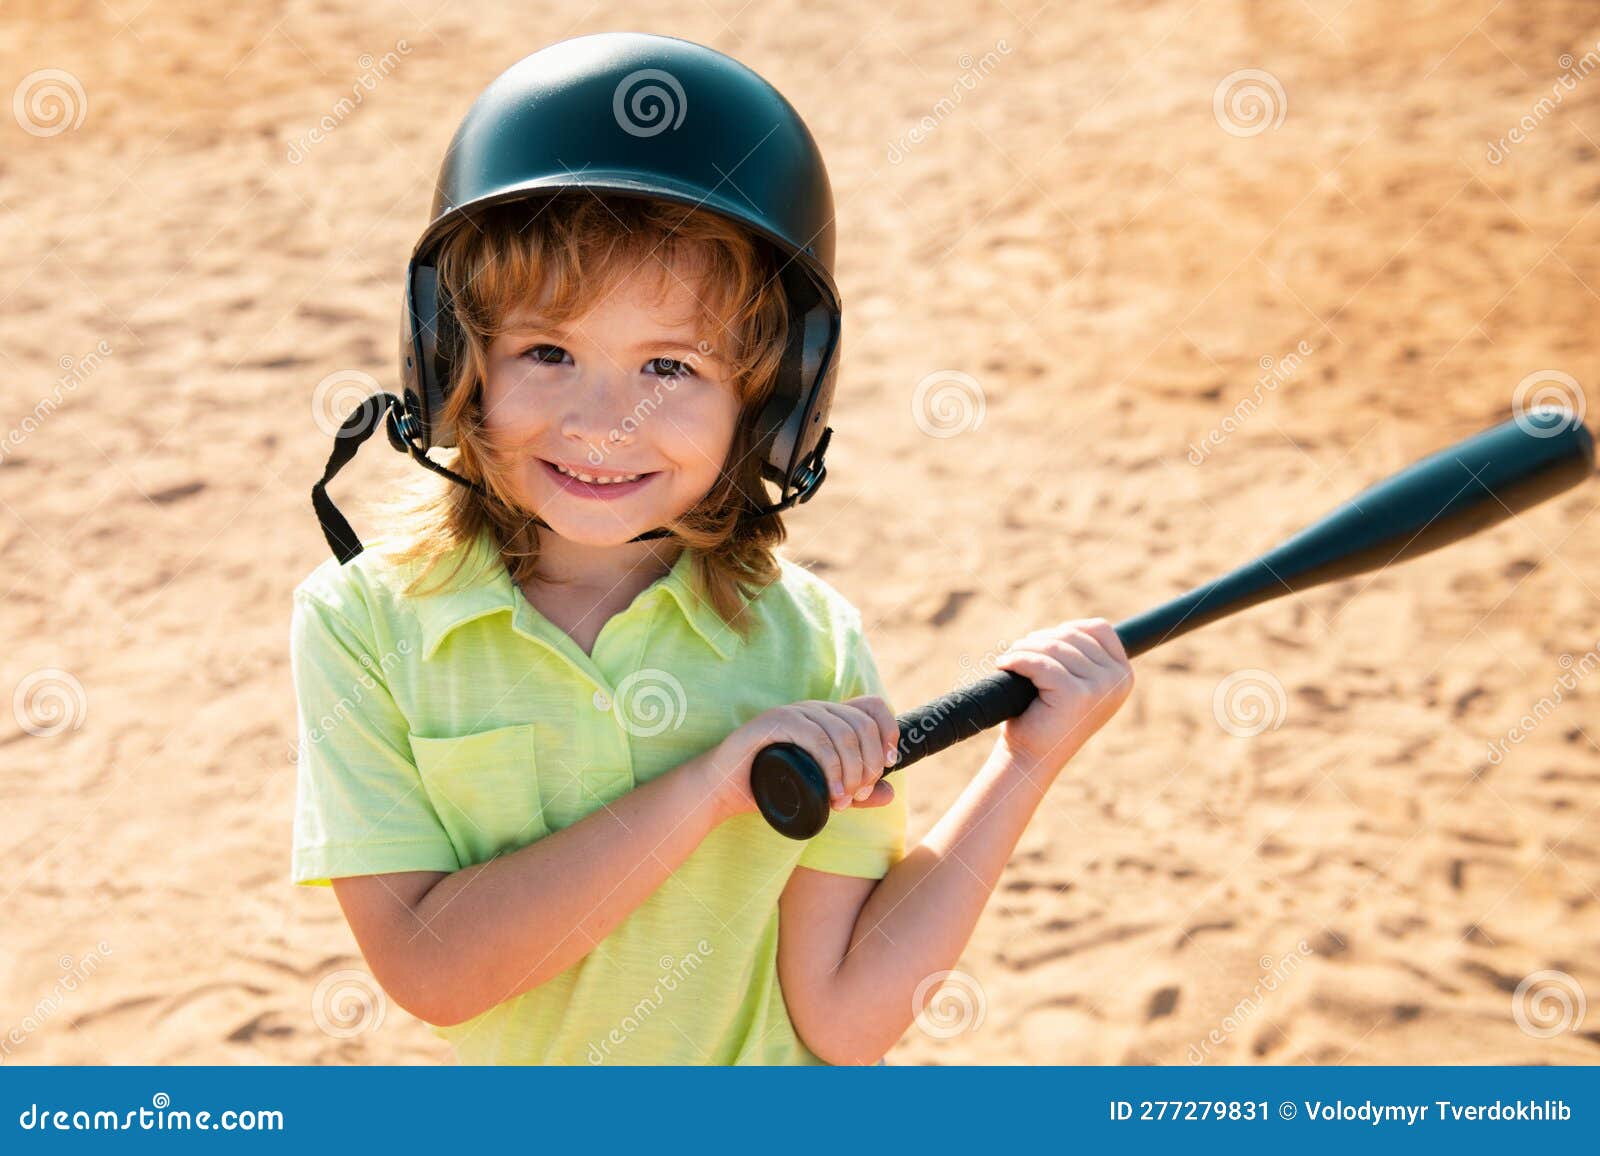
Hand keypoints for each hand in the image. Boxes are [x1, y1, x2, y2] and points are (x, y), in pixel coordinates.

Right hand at [692, 696, 899, 823]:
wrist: (723, 789)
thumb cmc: (770, 787)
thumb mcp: (821, 790)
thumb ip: (855, 792)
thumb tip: (890, 793)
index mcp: (829, 716)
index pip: (873, 707)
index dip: (888, 732)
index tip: (888, 765)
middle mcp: (815, 709)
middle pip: (863, 726)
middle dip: (870, 765)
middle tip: (858, 796)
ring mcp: (794, 712)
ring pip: (843, 733)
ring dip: (852, 772)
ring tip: (843, 802)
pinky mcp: (774, 722)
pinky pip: (815, 738)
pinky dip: (831, 768)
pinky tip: (832, 792)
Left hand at [992, 618, 1132, 778]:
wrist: (1030, 757)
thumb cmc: (1046, 716)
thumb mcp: (1073, 682)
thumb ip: (1081, 656)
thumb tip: (1069, 628)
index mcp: (1123, 675)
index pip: (1100, 628)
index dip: (1066, 629)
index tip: (1043, 644)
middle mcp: (1118, 680)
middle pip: (1073, 634)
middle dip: (1040, 639)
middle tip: (1018, 653)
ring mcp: (1100, 687)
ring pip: (1055, 647)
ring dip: (1025, 647)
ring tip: (1010, 660)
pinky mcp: (1076, 694)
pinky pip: (1040, 662)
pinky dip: (1017, 659)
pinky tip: (1005, 665)